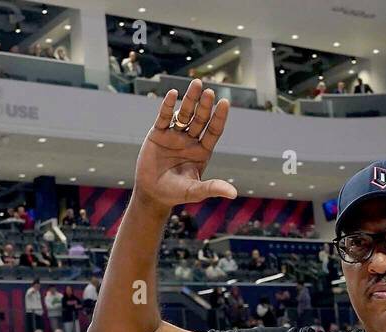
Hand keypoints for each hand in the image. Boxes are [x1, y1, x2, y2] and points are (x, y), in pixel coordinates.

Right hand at [134, 82, 237, 212]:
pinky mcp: (158, 133)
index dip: (219, 117)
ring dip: (190, 100)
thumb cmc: (175, 193)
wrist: (151, 193)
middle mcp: (190, 140)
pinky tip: (173, 94)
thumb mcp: (195, 191)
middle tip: (209, 92)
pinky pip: (164, 117)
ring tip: (197, 84)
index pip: (213, 130)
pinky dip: (168, 106)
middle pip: (200, 119)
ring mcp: (174, 135)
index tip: (225, 103)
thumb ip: (212, 188)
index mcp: (202, 151)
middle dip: (204, 106)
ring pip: (184, 114)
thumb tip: (233, 194)